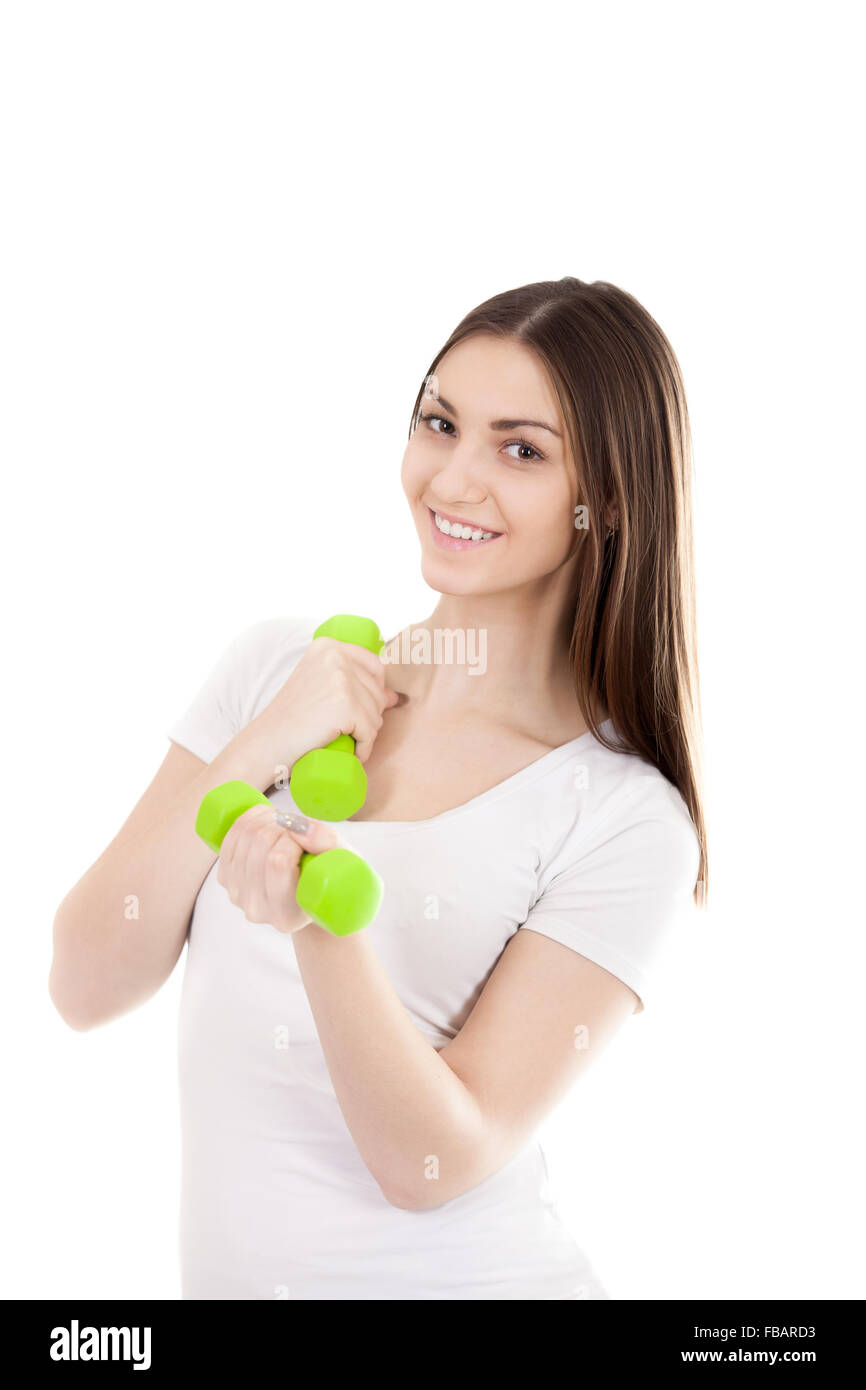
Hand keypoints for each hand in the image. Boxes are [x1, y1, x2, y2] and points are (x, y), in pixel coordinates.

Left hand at [216, 803, 341, 933]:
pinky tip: (268, 822)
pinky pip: (231, 834)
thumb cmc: (332, 877)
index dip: (293, 838)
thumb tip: (297, 826)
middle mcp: (257, 909)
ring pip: (244, 835)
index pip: (278, 862)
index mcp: (287, 915)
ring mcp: (237, 894)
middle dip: (281, 826)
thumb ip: (327, 842)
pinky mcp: (226, 877)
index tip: (307, 836)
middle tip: (298, 831)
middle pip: (259, 844)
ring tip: (287, 827)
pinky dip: (250, 818)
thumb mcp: (346, 861)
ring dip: (267, 819)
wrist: (311, 893)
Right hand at [240, 635, 402, 787]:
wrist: (267, 742)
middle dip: (370, 715)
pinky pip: (370, 731)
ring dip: (367, 732)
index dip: (373, 692)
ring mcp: (341, 679)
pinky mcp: (345, 705)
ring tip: (345, 740)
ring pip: (377, 712)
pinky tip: (352, 752)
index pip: (374, 665)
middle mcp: (335, 656)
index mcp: (328, 646)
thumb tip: (394, 696)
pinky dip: (364, 747)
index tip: (357, 709)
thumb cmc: (292, 719)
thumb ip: (353, 683)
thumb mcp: (320, 689)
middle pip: (378, 689)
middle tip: (347, 730)